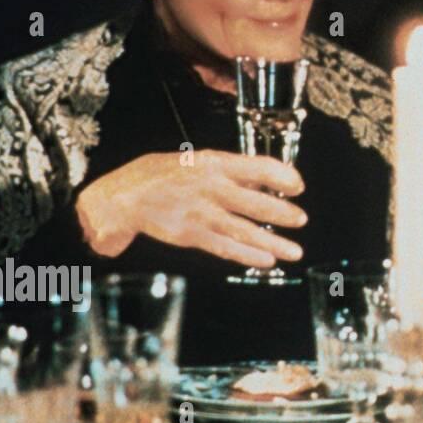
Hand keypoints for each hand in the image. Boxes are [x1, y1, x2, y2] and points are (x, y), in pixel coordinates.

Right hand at [75, 150, 307, 267]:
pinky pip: (224, 247)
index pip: (257, 166)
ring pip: (243, 230)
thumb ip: (231, 173)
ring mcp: (199, 213)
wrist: (121, 196)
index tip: (298, 185)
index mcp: (213, 163)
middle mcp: (209, 187)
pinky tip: (266, 260)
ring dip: (272, 243)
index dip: (282, 176)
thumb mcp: (198, 161)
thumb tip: (264, 183)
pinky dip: (247, 255)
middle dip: (282, 212)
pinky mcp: (189, 235)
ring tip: (294, 251)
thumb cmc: (166, 175)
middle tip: (301, 219)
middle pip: (254, 202)